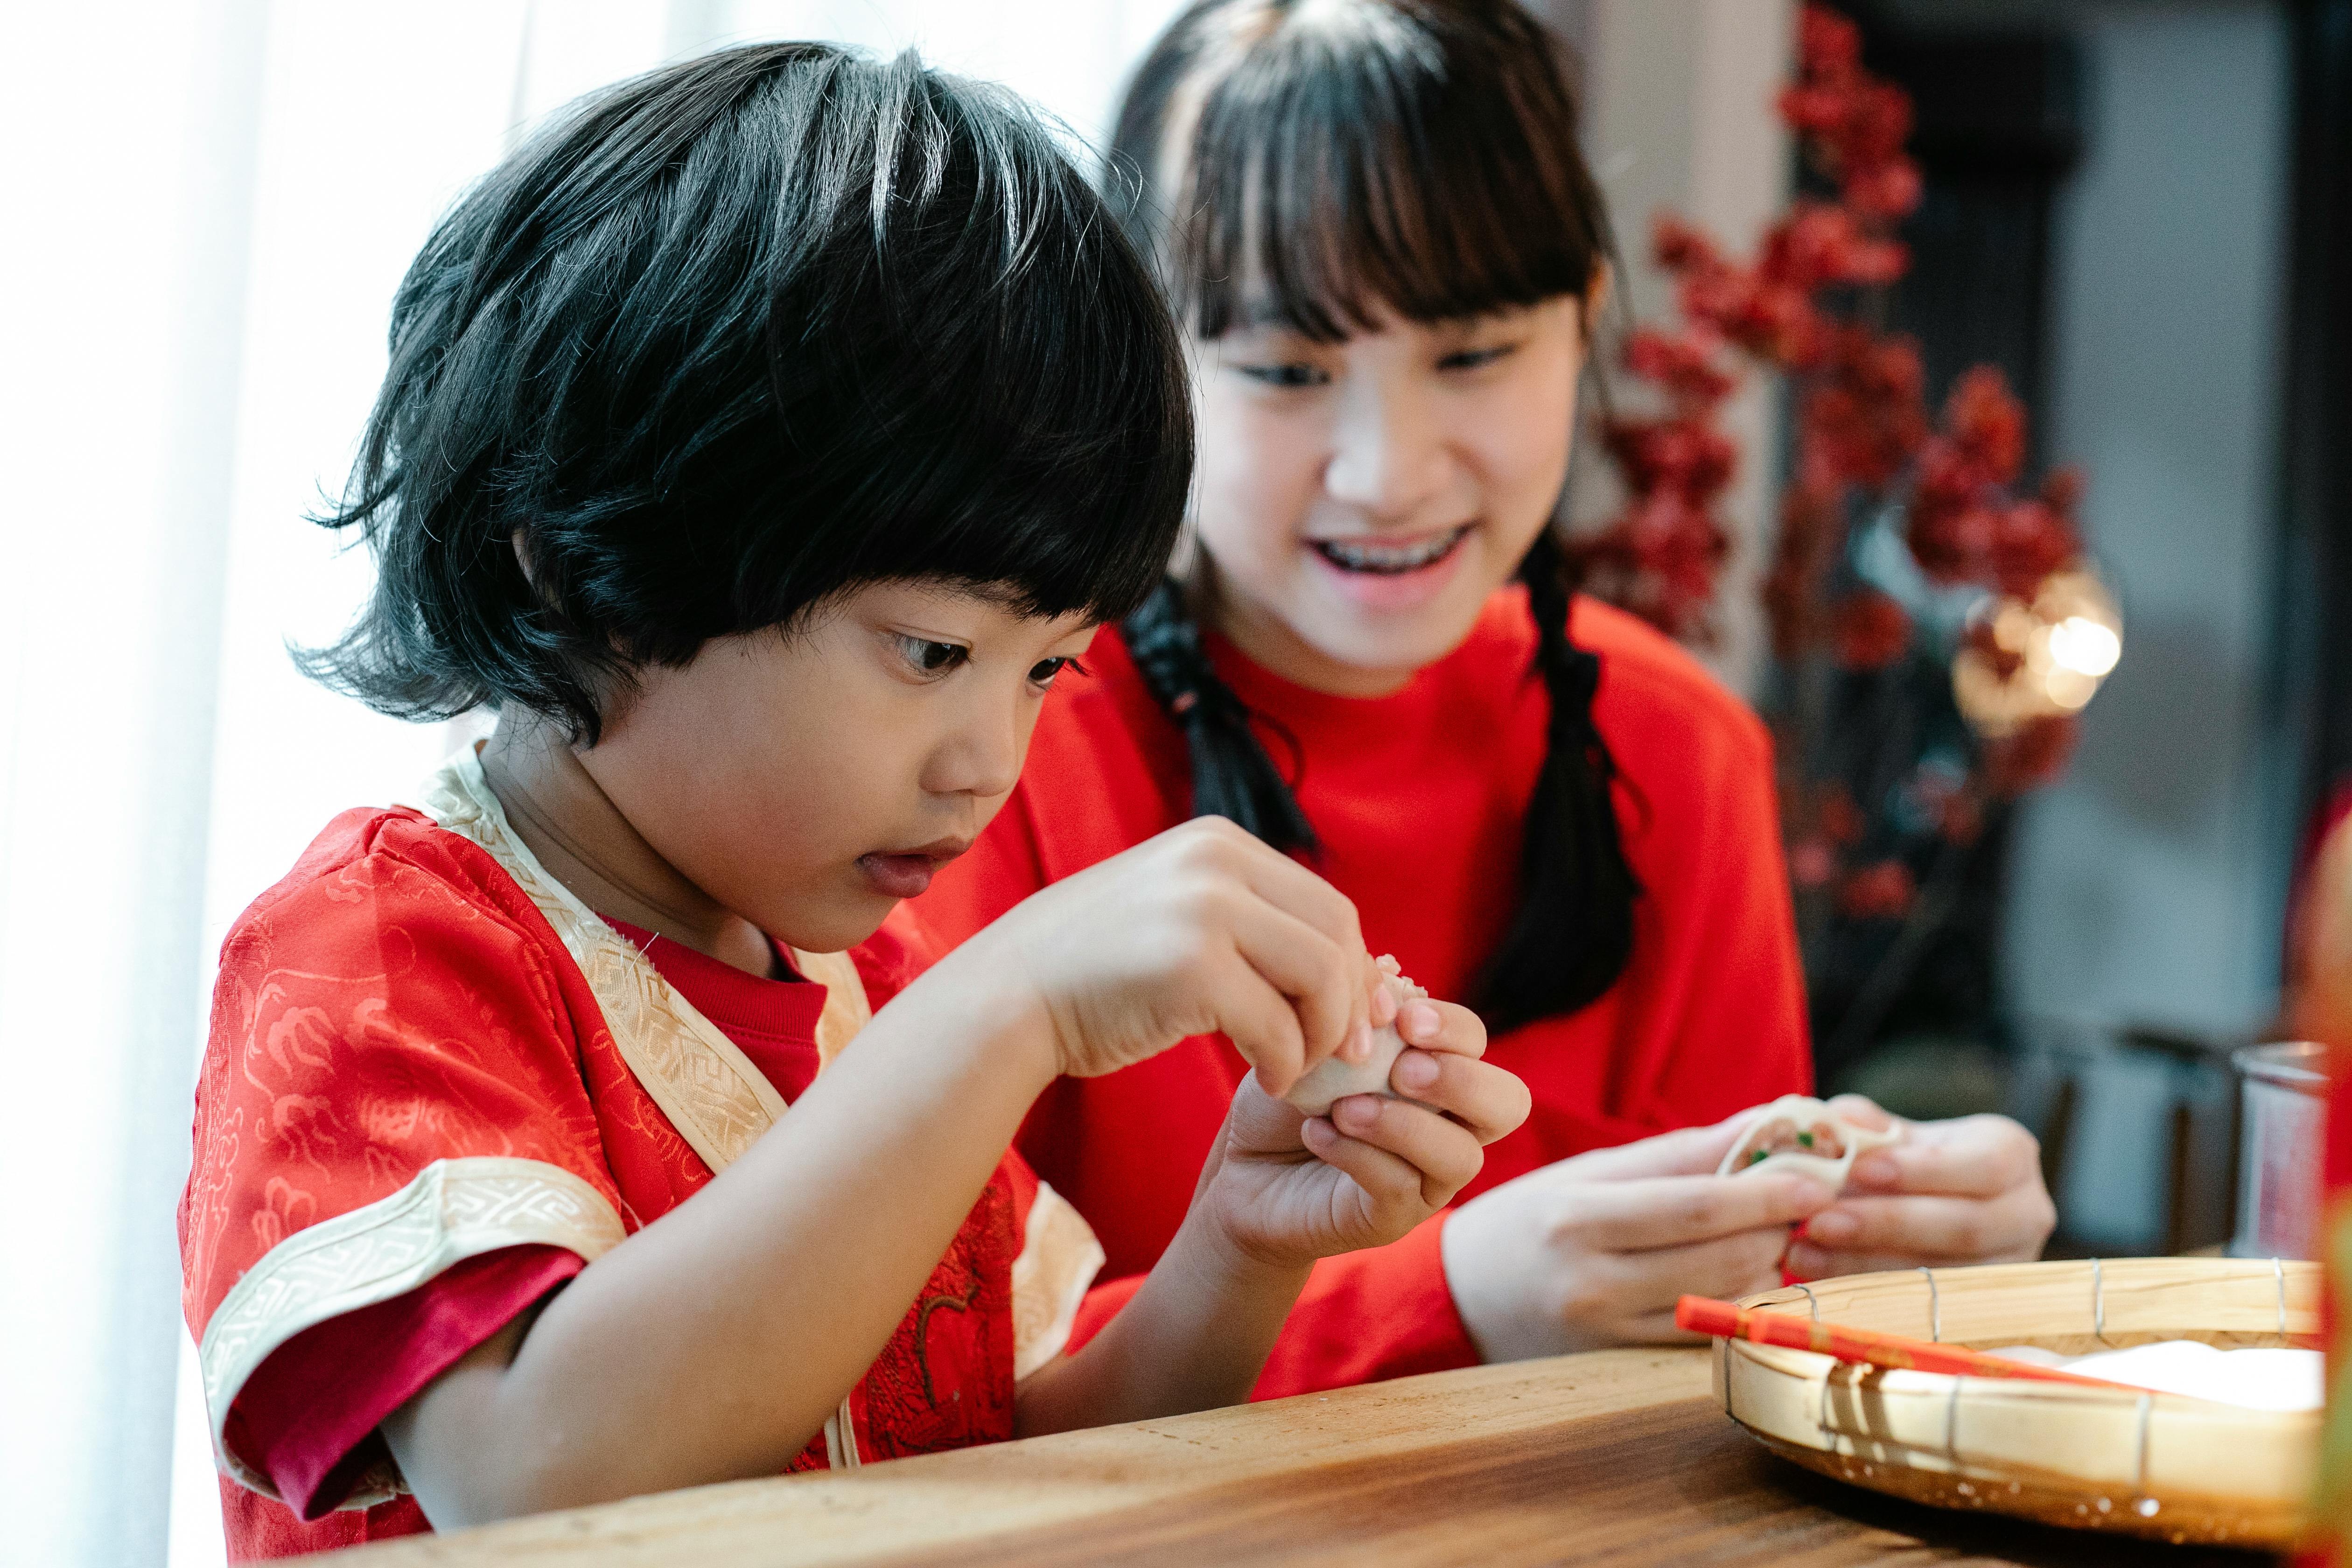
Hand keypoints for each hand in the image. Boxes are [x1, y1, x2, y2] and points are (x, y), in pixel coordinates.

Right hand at [971, 817, 1383, 1089]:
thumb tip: (1343, 964)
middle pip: (1337, 934)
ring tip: (1299, 1068)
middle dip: (1352, 1004)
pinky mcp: (1191, 968)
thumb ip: (1246, 918)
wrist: (1006, 999)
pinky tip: (1267, 1079)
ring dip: (1323, 1036)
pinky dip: (1286, 1064)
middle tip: (1345, 1055)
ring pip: (1321, 977)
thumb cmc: (1093, 971)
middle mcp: (1216, 862)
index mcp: (1217, 843)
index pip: (1327, 903)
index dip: (1355, 969)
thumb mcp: (1175, 912)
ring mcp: (1203, 910)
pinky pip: (1278, 1026)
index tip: (1353, 1020)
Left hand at [1195, 997, 1529, 1269]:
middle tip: (1402, 1070)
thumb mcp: (1312, 1045)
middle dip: (1462, 1080)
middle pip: (1509, 1103)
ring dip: (1403, 1124)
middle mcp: (1449, 1124)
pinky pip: (1402, 1188)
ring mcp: (1429, 1177)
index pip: (1476, 1041)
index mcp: (1436, 1071)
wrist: (1243, 1170)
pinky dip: (1359, 1155)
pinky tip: (1317, 1133)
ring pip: (1461, 1156)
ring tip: (1343, 1108)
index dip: (1453, 1027)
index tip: (1403, 1018)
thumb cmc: (1287, 1098)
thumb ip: (1354, 1015)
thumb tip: (1386, 980)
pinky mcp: (1394, 1217)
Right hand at [1441, 1109, 1838, 1359]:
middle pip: (1719, 1257)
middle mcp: (1591, 1279)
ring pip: (1720, 1301)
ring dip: (1772, 1268)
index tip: (1816, 1176)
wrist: (1460, 1297)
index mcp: (1579, 1216)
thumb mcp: (1591, 1173)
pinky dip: (1742, 1304)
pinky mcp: (1620, 1366)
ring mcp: (1606, 1332)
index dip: (1765, 1191)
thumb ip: (1679, 1154)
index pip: (1694, 1206)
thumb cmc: (1531, 1219)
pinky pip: (1703, 1336)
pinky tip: (1760, 1279)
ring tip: (1792, 1235)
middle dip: (1780, 1228)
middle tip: (1816, 1203)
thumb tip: (1765, 1125)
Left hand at [1782, 1097, 2054, 1278]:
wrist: (1920, 1202)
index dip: (1924, 1170)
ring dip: (1867, 1262)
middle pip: (1965, 1226)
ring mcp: (2008, 1267)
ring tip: (1804, 1248)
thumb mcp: (1891, 1133)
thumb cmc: (1903, 1159)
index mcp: (2011, 1156)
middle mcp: (2024, 1215)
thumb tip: (1839, 1123)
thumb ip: (1865, 1125)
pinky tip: (1816, 1271)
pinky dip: (1864, 1286)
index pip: (1984, 1166)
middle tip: (1820, 1219)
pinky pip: (1923, 1303)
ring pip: (1943, 1273)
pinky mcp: (1981, 1307)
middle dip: (1888, 1223)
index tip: (1860, 1168)